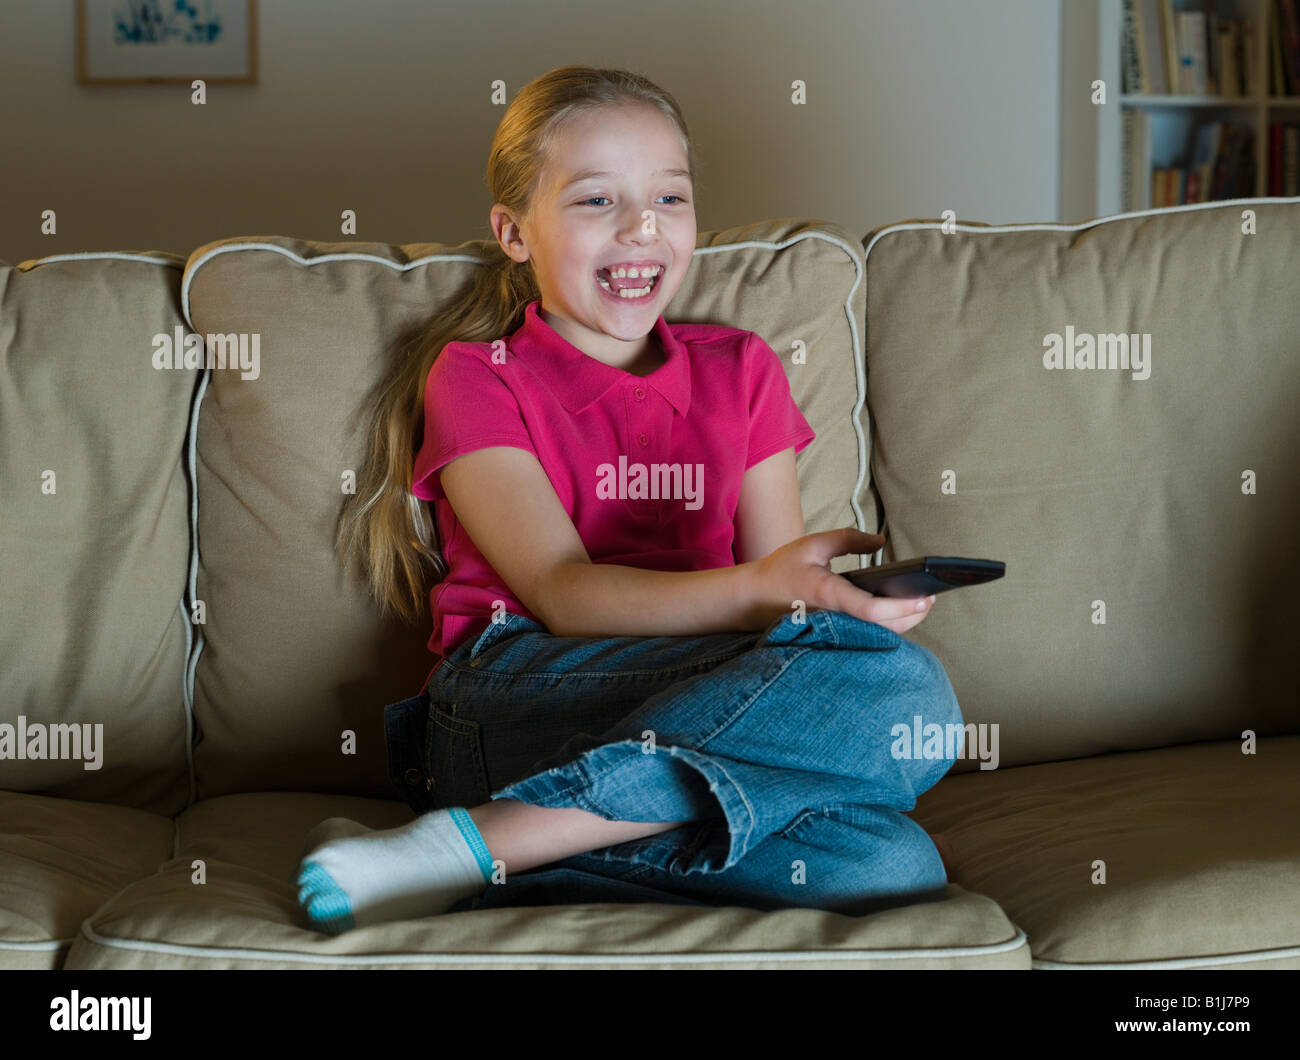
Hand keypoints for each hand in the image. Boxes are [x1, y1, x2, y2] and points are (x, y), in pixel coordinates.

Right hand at [743, 527, 934, 634]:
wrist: (752, 600)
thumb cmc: (781, 570)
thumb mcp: (812, 544)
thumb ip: (848, 538)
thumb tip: (880, 540)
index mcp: (829, 595)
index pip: (873, 610)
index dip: (903, 607)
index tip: (926, 598)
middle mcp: (834, 620)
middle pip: (883, 629)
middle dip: (912, 616)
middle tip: (931, 599)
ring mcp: (834, 632)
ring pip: (877, 636)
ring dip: (902, 623)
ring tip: (919, 604)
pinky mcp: (833, 636)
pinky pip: (867, 636)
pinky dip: (886, 627)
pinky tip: (897, 614)